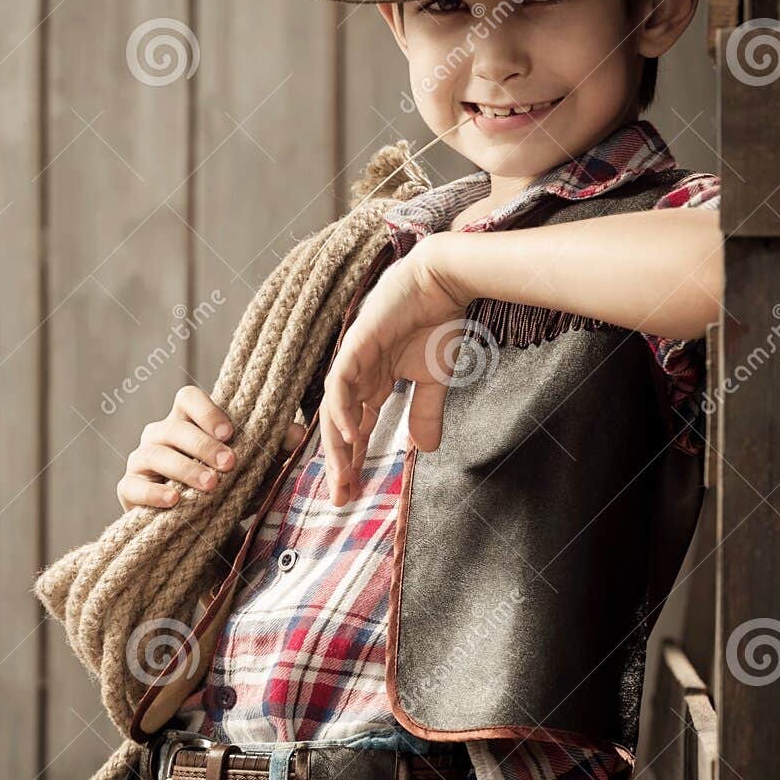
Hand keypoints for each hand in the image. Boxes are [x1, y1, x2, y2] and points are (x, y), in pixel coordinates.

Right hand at [117, 385, 304, 511]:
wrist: (202, 531)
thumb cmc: (228, 489)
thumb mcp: (256, 469)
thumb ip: (276, 449)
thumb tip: (299, 434)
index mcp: (187, 421)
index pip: (187, 398)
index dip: (207, 411)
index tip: (231, 433)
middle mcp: (160, 435)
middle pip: (173, 427)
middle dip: (203, 445)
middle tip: (230, 464)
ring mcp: (141, 461)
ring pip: (155, 454)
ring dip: (185, 468)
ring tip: (211, 486)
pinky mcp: (129, 490)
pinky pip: (134, 486)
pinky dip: (154, 493)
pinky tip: (176, 501)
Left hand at [320, 248, 469, 504]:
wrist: (444, 281)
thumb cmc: (438, 322)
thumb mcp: (433, 381)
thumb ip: (425, 413)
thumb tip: (425, 451)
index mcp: (373, 383)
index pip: (356, 430)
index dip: (353, 462)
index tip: (353, 494)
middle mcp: (358, 375)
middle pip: (340, 426)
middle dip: (339, 464)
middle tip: (341, 499)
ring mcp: (354, 358)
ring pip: (335, 408)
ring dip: (336, 443)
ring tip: (342, 475)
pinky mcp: (357, 343)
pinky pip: (342, 381)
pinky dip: (342, 409)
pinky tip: (349, 435)